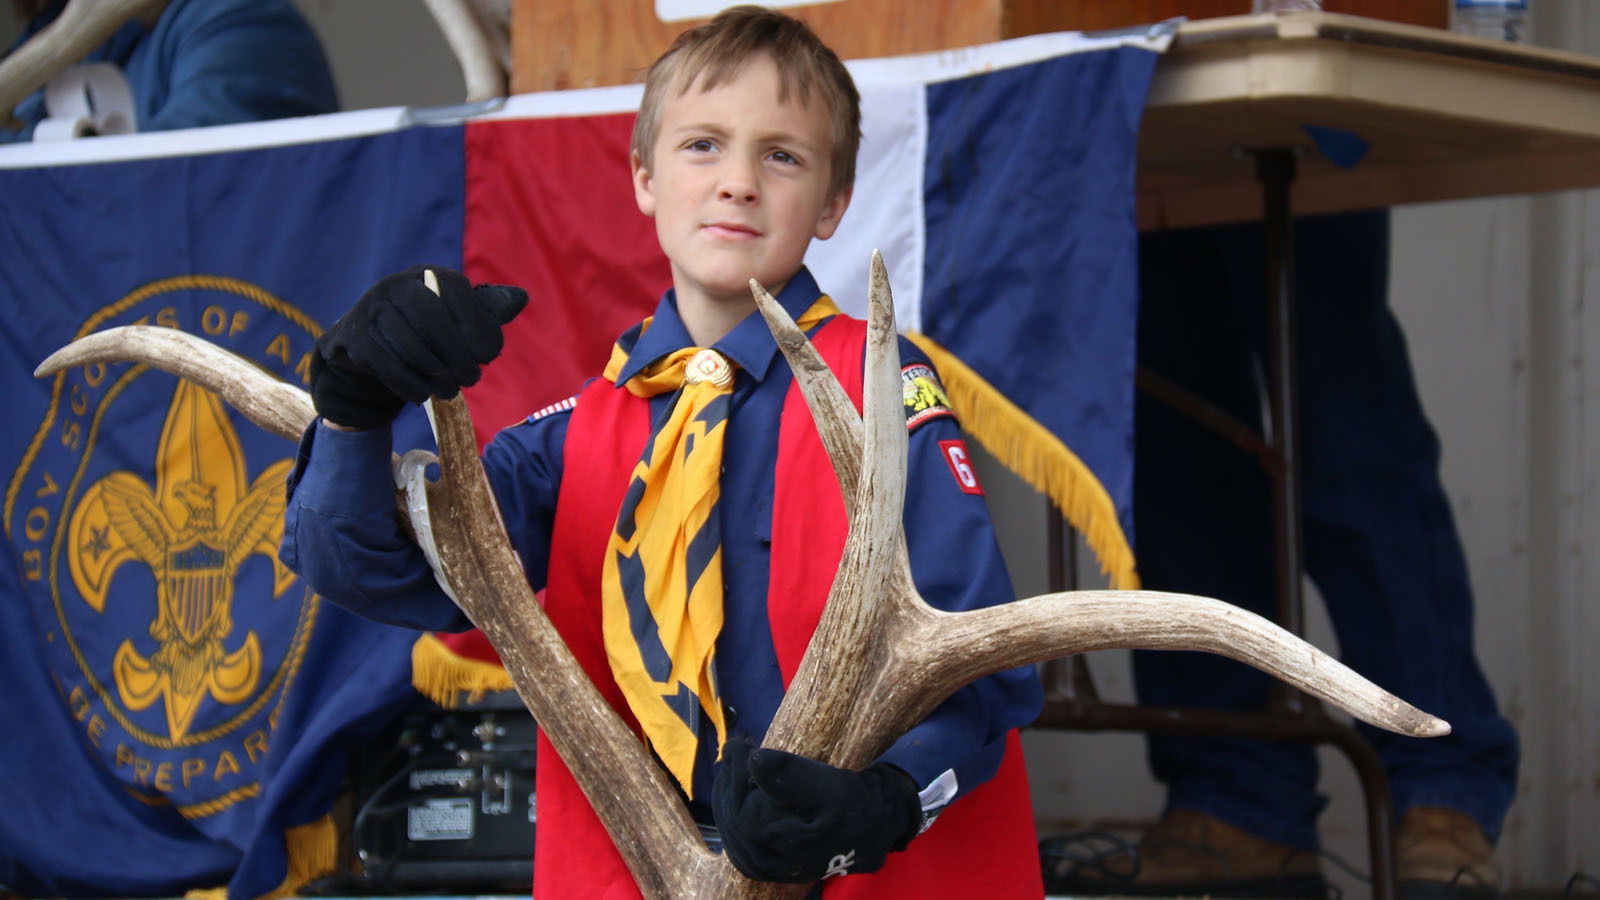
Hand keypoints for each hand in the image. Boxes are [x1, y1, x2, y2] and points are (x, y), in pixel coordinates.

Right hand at [310, 265, 527, 429]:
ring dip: (435, 375)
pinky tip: (422, 395)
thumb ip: (486, 312)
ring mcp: (370, 308)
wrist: (365, 347)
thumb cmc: (422, 332)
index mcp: (428, 275)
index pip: (457, 292)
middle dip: (457, 355)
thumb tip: (521, 298)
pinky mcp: (353, 337)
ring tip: (450, 391)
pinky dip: (409, 384)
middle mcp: (396, 284)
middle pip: (432, 319)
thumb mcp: (455, 317)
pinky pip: (386, 364)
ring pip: (410, 344)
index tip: (489, 355)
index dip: (477, 326)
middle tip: (471, 380)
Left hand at [712, 735, 921, 882]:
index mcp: (792, 847)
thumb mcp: (830, 784)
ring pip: (732, 835)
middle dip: (729, 782)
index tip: (739, 745)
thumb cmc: (855, 804)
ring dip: (727, 797)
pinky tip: (733, 792)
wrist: (873, 828)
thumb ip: (791, 775)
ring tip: (732, 766)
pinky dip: (731, 815)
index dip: (735, 777)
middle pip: (733, 824)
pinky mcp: (769, 866)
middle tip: (734, 750)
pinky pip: (738, 843)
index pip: (744, 814)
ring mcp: (771, 869)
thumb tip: (755, 759)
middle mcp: (778, 865)